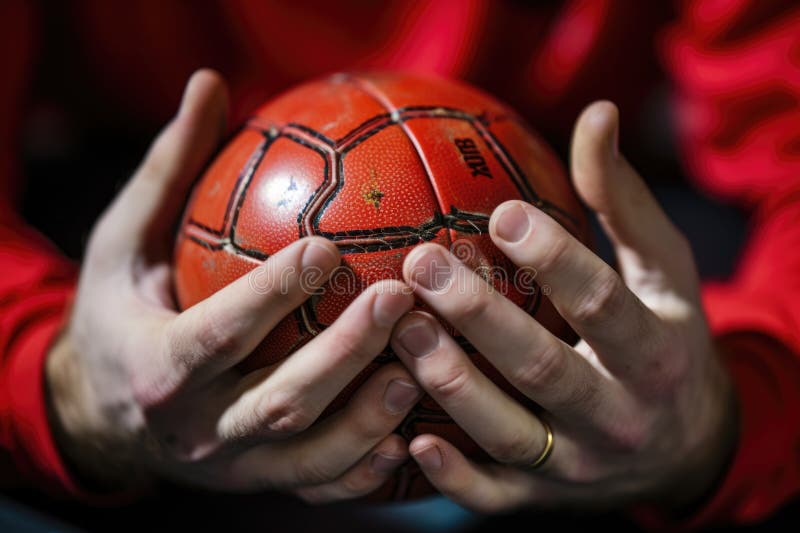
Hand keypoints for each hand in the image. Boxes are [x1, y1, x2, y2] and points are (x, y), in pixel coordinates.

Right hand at [46, 70, 420, 501]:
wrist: (102, 414)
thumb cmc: (118, 316)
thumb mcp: (123, 244)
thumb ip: (169, 172)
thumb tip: (209, 86)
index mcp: (158, 367)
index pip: (218, 333)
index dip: (271, 295)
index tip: (326, 246)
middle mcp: (198, 428)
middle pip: (280, 400)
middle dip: (344, 353)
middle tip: (401, 295)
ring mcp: (234, 466)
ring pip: (308, 454)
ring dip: (369, 417)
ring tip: (420, 367)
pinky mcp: (261, 483)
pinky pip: (317, 486)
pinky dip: (363, 470)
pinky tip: (410, 435)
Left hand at [389, 101, 736, 511]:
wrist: (687, 445)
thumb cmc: (664, 337)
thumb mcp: (662, 268)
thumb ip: (622, 200)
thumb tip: (597, 115)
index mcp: (654, 353)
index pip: (603, 304)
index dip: (554, 260)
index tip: (502, 214)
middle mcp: (620, 417)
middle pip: (542, 368)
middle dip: (479, 316)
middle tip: (420, 264)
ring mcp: (580, 466)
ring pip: (507, 432)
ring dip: (449, 382)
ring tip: (398, 327)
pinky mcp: (546, 500)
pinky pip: (493, 496)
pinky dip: (454, 475)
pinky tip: (409, 438)